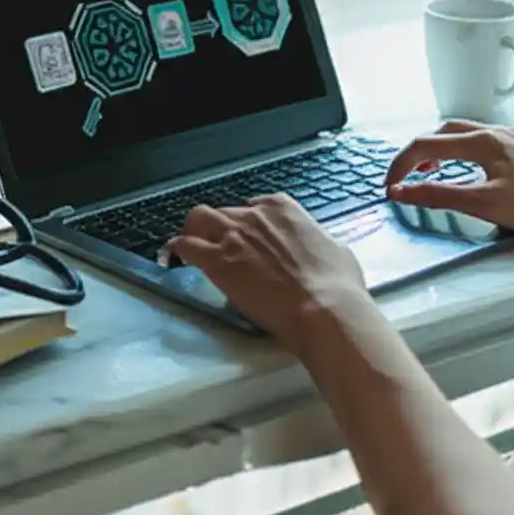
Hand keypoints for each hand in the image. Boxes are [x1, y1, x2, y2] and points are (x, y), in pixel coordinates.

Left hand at [166, 194, 367, 347]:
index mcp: (284, 209)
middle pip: (224, 212)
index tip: (249, 238)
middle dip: (220, 228)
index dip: (249, 223)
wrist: (323, 307)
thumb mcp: (335, 249)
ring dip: (195, 232)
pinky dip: (178, 249)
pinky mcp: (216, 262)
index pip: (255, 206)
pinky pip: (185, 245)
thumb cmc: (337, 284)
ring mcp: (233, 236)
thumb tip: (316, 248)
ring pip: (198, 220)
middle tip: (220, 248)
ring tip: (192, 248)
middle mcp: (255, 215)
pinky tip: (176, 258)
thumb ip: (316, 242)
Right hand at [385, 119, 513, 238]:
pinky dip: (475, 152)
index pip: (427, 144)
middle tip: (412, 175)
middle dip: (423, 150)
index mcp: (482, 142)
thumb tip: (402, 191)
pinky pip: (496, 142)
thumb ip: (439, 196)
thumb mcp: (483, 205)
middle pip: (448, 130)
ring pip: (473, 134)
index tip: (391, 188)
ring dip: (449, 149)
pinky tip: (482, 171)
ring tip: (441, 171)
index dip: (402, 165)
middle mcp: (499, 131)